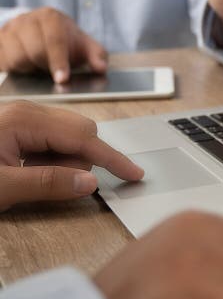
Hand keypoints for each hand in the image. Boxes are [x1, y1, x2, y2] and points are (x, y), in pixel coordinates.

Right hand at [0, 7, 107, 82]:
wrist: (44, 33)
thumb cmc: (67, 42)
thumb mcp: (86, 47)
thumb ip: (97, 56)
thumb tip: (101, 67)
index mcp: (50, 17)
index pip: (54, 40)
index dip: (58, 61)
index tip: (62, 79)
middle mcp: (26, 19)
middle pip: (34, 51)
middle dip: (46, 66)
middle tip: (55, 72)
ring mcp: (9, 29)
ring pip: (17, 58)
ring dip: (31, 68)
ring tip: (41, 65)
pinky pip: (4, 62)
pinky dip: (17, 69)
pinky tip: (28, 66)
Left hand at [0, 101, 143, 210]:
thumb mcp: (2, 187)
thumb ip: (46, 184)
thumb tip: (89, 182)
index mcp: (24, 120)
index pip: (83, 138)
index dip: (111, 158)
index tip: (133, 173)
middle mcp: (28, 112)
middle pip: (81, 134)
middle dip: (78, 162)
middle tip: (47, 181)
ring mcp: (24, 117)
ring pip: (69, 139)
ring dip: (61, 163)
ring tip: (28, 175)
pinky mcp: (20, 126)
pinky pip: (53, 141)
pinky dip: (50, 160)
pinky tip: (27, 170)